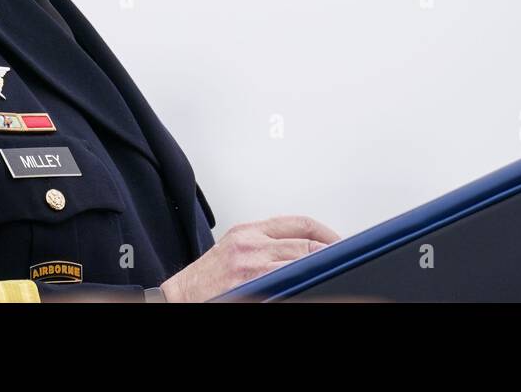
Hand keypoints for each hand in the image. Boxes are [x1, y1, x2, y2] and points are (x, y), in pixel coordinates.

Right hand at [159, 215, 340, 301]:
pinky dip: (300, 286)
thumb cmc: (206, 277)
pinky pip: (285, 285)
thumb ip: (265, 242)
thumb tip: (302, 248)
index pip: (299, 223)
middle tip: (341, 263)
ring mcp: (251, 268)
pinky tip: (306, 288)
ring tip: (329, 276)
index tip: (339, 243)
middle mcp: (251, 245)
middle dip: (326, 255)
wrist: (179, 297)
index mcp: (249, 231)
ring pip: (300, 266)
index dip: (325, 234)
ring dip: (317, 272)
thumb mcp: (234, 247)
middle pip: (305, 246)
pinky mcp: (250, 289)